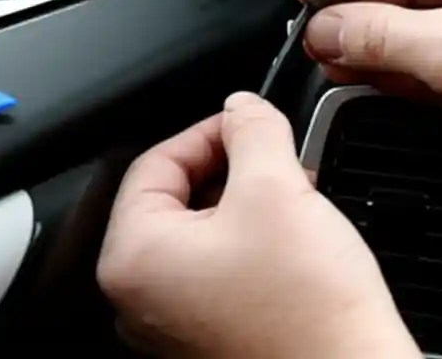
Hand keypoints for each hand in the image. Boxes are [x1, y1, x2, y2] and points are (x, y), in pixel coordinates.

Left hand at [97, 92, 420, 358]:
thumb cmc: (308, 314)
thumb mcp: (277, 189)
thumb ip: (253, 129)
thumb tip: (242, 107)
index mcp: (134, 258)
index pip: (154, 163)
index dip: (209, 131)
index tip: (249, 122)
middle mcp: (140, 298)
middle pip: (175, 198)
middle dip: (232, 170)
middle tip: (279, 161)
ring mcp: (173, 325)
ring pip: (201, 235)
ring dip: (246, 205)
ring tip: (294, 202)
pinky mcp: (210, 340)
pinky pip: (219, 273)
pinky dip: (252, 246)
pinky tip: (294, 242)